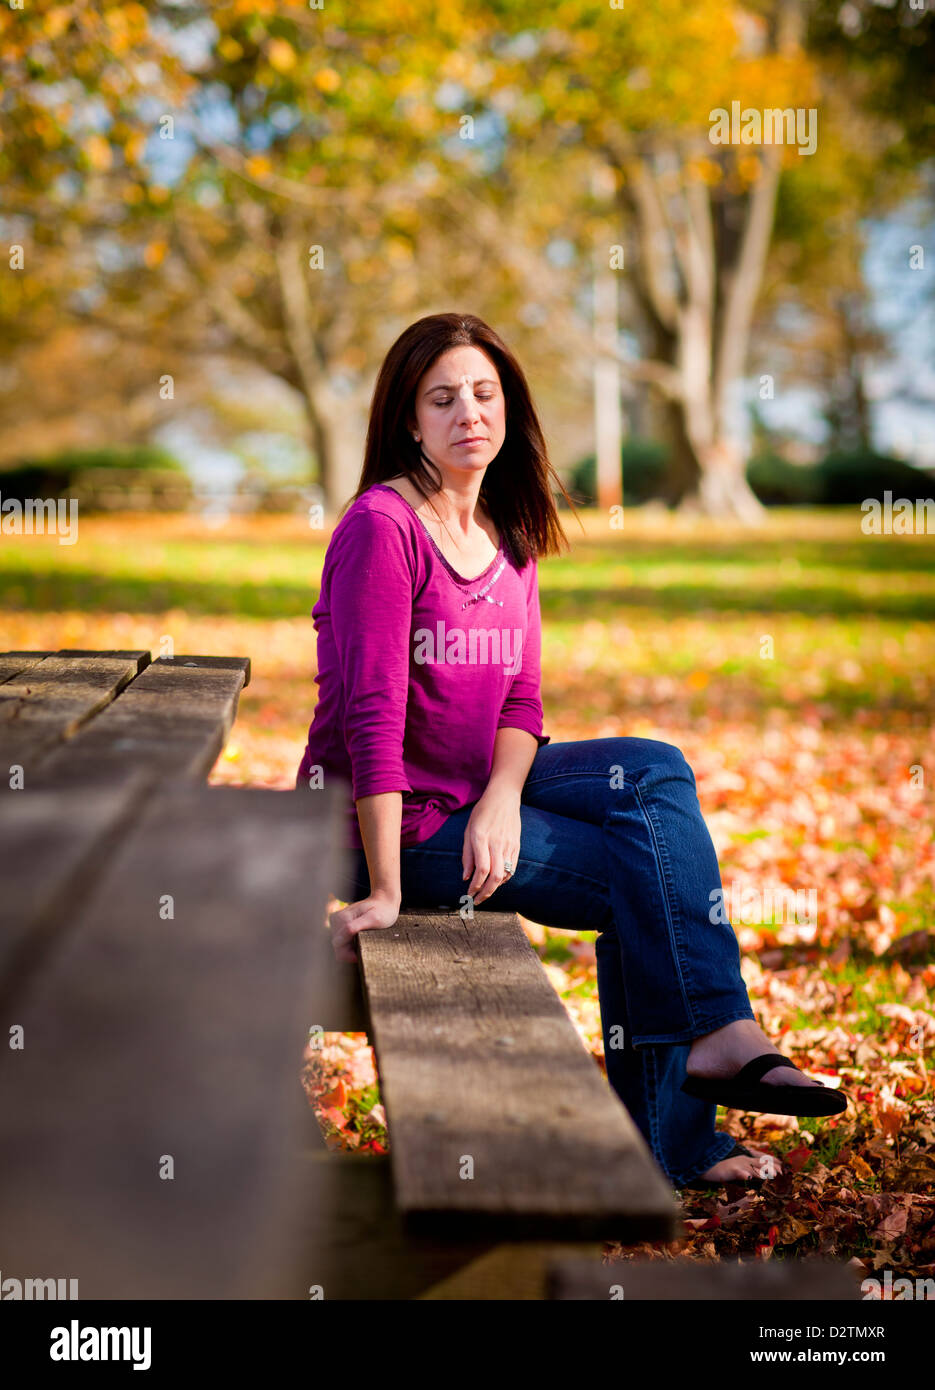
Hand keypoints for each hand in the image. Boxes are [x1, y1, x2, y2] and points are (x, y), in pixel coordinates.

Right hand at [328, 889, 400, 962]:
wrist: (384, 901)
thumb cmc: (382, 910)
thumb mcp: (373, 919)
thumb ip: (354, 928)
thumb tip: (337, 941)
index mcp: (342, 919)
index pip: (338, 945)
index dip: (350, 955)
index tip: (364, 955)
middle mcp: (336, 920)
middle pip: (338, 947)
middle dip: (351, 951)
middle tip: (368, 946)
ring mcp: (337, 922)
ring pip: (340, 945)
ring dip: (351, 948)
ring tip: (366, 940)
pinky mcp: (340, 925)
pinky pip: (342, 941)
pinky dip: (352, 944)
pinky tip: (362, 938)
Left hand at [462, 788, 520, 905]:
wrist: (504, 797)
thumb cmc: (482, 812)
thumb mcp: (468, 830)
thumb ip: (467, 854)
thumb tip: (466, 876)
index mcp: (481, 838)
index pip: (481, 869)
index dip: (475, 885)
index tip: (469, 893)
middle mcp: (497, 843)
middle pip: (495, 877)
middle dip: (486, 893)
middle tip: (477, 901)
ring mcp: (509, 845)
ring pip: (505, 875)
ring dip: (494, 888)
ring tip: (485, 892)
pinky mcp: (517, 846)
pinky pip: (512, 868)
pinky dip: (503, 879)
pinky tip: (496, 881)